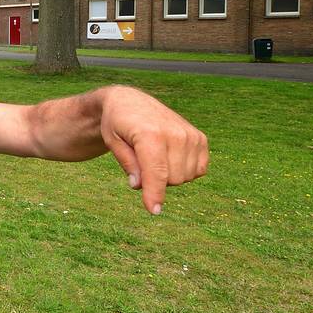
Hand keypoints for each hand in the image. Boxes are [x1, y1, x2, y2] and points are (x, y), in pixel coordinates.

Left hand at [99, 86, 208, 214]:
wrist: (130, 102)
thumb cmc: (117, 124)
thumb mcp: (112, 142)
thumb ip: (127, 163)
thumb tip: (139, 186)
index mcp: (151, 134)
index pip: (156, 172)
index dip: (154, 193)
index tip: (154, 210)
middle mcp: (175, 134)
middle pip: (171, 180)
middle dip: (154, 181)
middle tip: (140, 162)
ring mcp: (191, 136)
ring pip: (185, 177)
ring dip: (169, 176)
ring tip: (154, 155)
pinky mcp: (200, 139)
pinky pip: (198, 171)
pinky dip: (184, 170)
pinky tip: (169, 156)